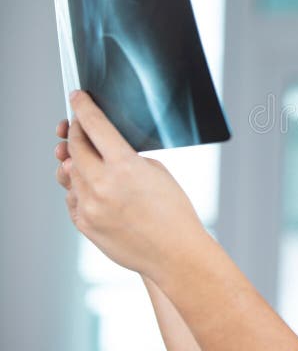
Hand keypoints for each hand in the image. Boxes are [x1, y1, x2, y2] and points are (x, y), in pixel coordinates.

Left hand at [54, 90, 207, 278]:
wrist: (174, 252)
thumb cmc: (173, 211)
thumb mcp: (156, 172)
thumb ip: (125, 157)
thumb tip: (100, 151)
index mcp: (125, 166)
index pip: (95, 126)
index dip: (83, 108)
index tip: (76, 97)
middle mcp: (102, 184)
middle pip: (75, 147)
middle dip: (76, 132)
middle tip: (78, 125)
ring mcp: (89, 206)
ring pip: (70, 172)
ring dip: (76, 162)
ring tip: (88, 160)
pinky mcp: (84, 223)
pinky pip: (72, 197)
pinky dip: (80, 188)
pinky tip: (96, 188)